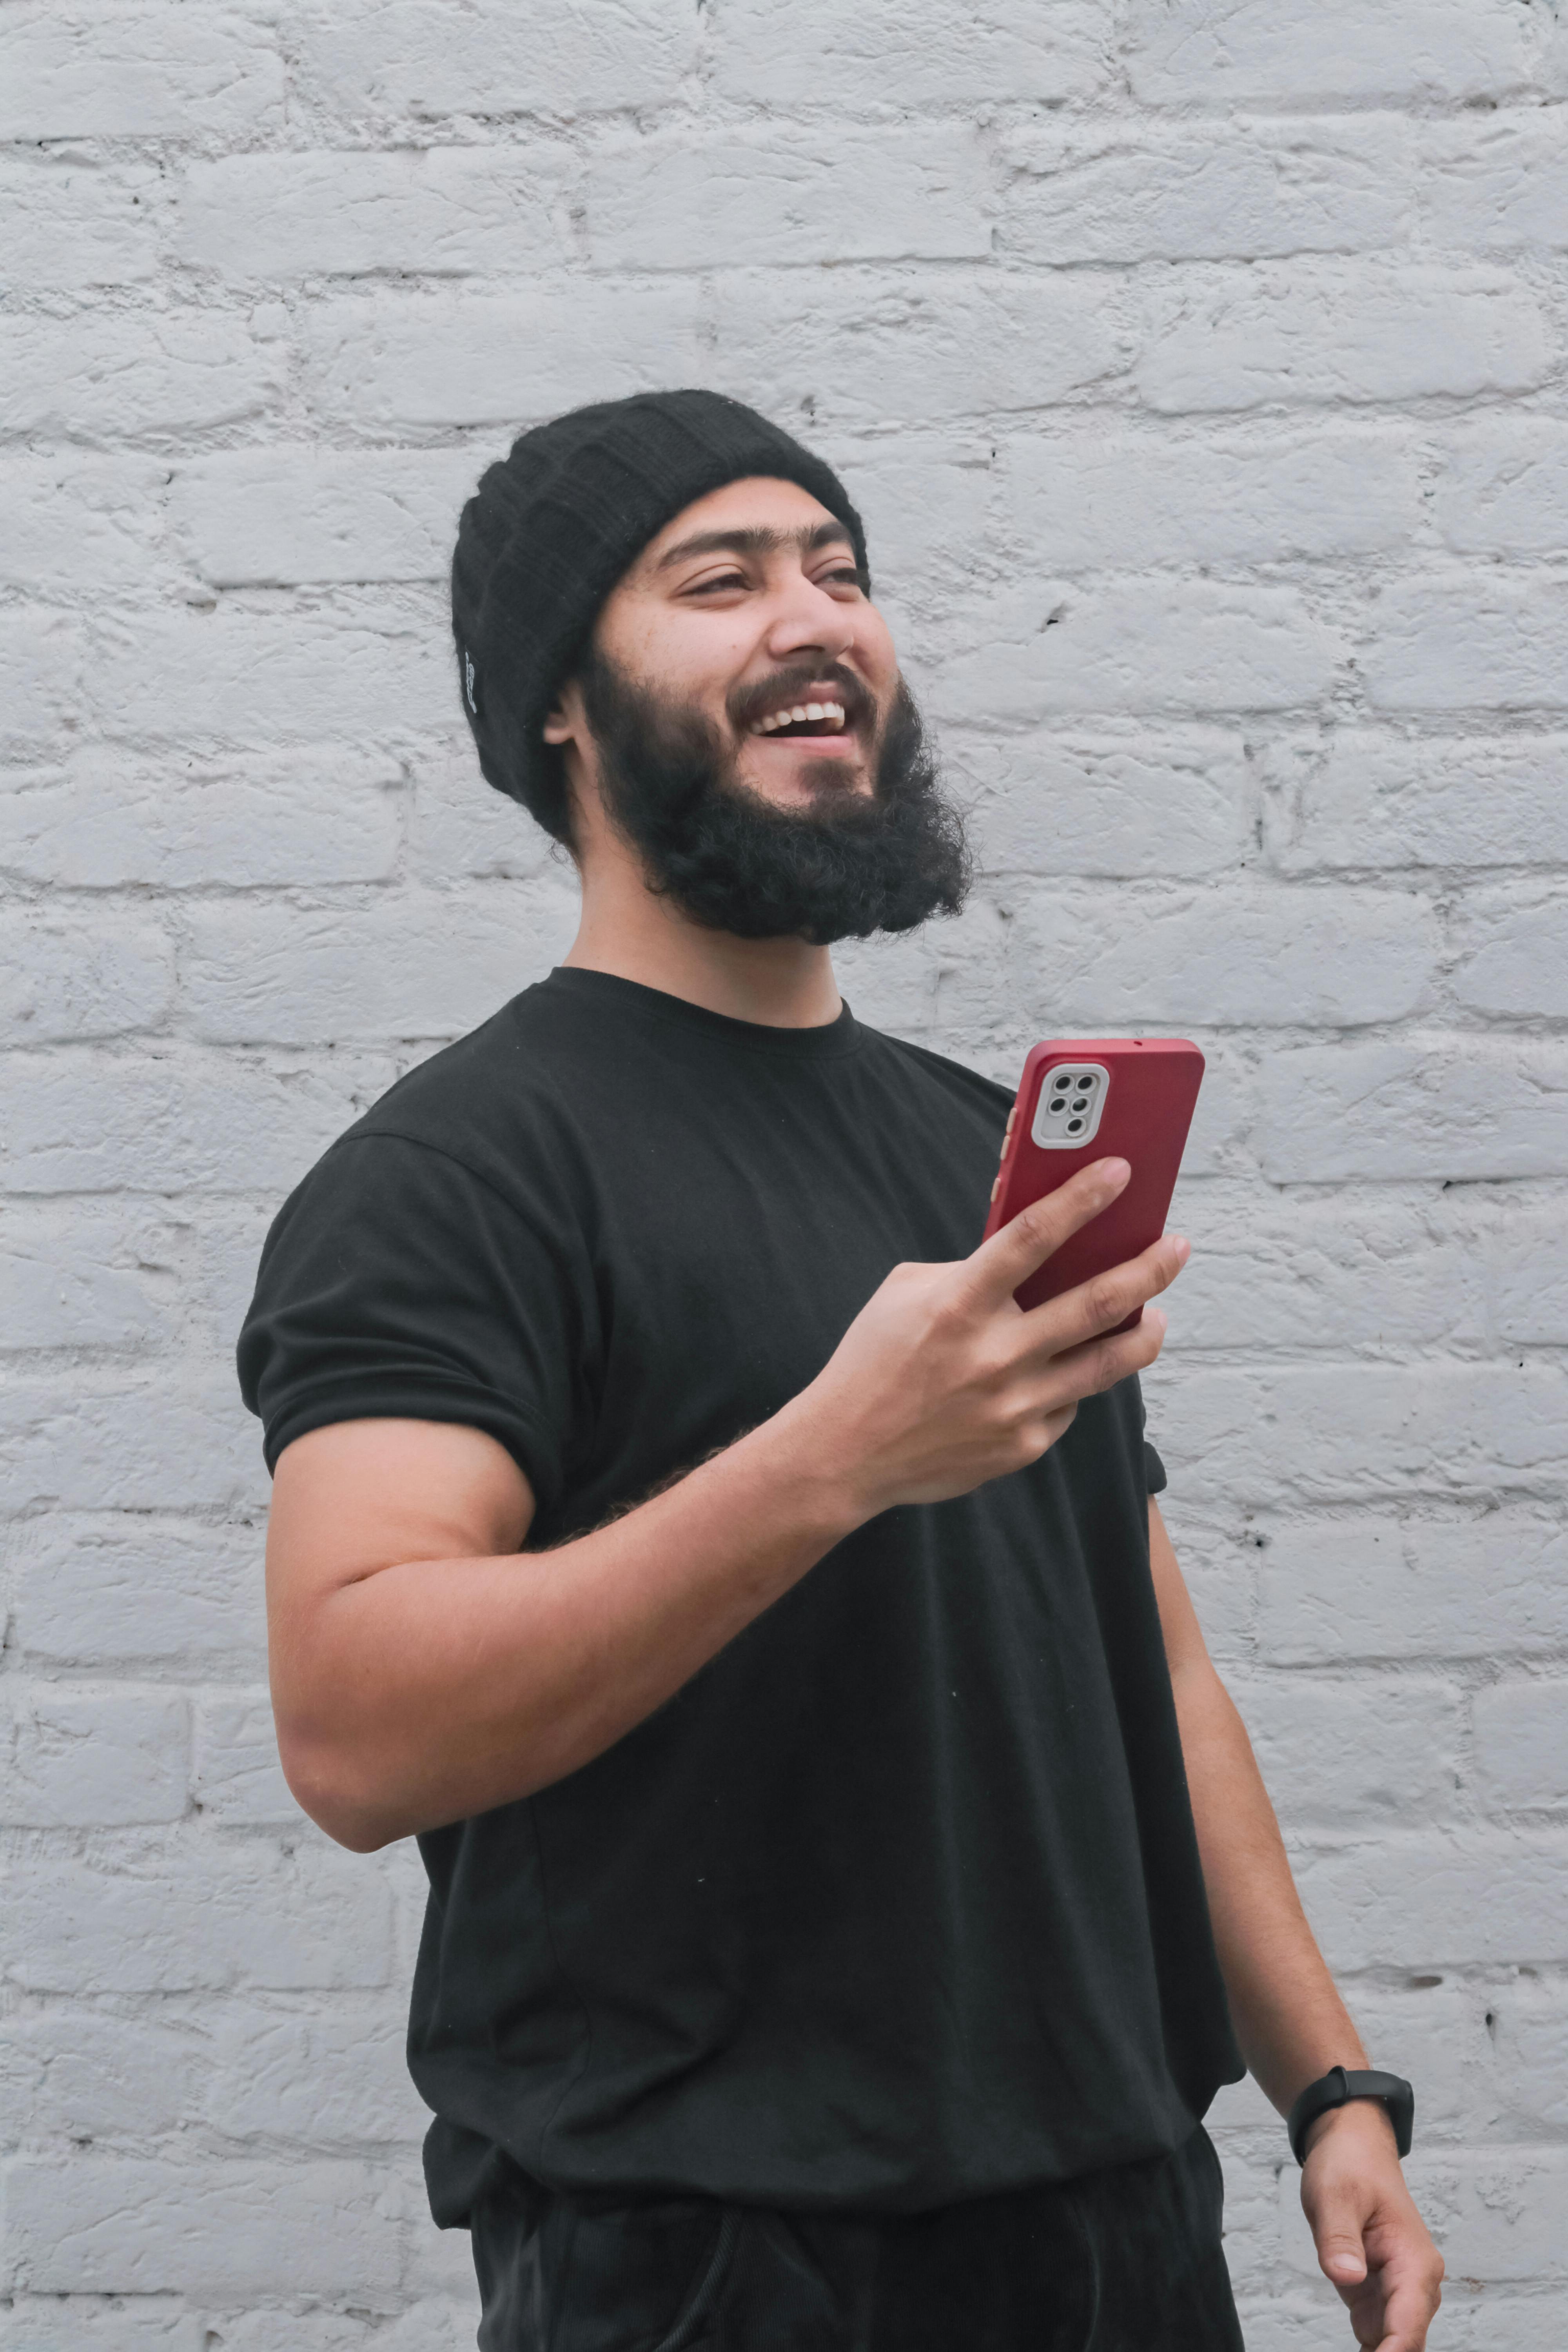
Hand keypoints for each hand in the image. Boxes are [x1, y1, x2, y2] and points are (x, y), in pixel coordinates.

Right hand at [794, 1157, 1186, 1516]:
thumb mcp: (906, 1294)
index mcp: (958, 1304)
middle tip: (1175, 1247)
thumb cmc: (874, 1361)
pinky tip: (1062, 1370)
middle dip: (1149, 1268)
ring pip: (1108, 1361)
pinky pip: (1069, 1403)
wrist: (846, 1453)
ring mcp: (1015, 1404)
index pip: (1032, 1237)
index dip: (1081, 1199)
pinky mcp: (1024, 1444)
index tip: (1119, 1172)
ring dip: (1143, 1330)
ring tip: (1154, 1311)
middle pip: (1097, 1302)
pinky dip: (1070, 1382)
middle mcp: (995, 1355)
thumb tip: (1034, 1252)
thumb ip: (969, 1269)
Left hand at [1301, 2103, 1443, 2350]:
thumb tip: (1347, 2277)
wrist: (1354, 2148)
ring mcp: (1398, 2292)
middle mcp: (1415, 2283)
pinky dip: (1371, 2349)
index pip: (1408, 2325)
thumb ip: (1340, 2238)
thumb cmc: (1349, 2166)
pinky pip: (1379, 2336)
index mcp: (1415, 2261)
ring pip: (1395, 2344)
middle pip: (1407, 2342)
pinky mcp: (1378, 2295)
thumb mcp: (1335, 2194)